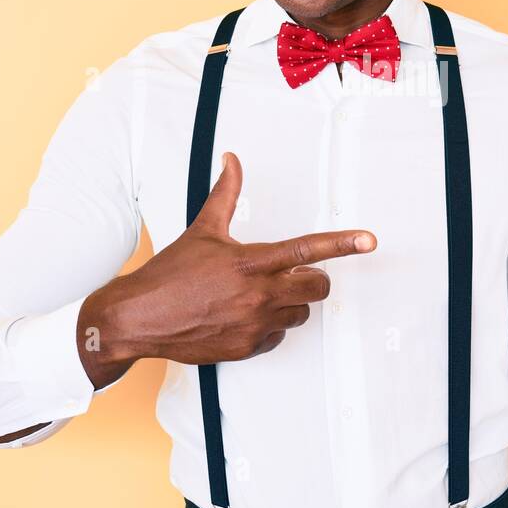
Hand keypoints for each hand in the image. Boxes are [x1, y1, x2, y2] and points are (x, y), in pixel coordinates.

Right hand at [101, 151, 377, 364]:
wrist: (138, 318)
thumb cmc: (169, 274)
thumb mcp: (202, 230)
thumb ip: (225, 194)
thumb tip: (232, 160)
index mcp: (250, 261)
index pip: (307, 249)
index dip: (343, 244)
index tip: (369, 241)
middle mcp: (257, 294)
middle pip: (316, 287)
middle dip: (313, 278)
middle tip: (297, 273)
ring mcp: (254, 324)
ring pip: (300, 313)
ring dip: (291, 303)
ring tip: (262, 294)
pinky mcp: (247, 347)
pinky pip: (278, 336)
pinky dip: (269, 326)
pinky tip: (246, 316)